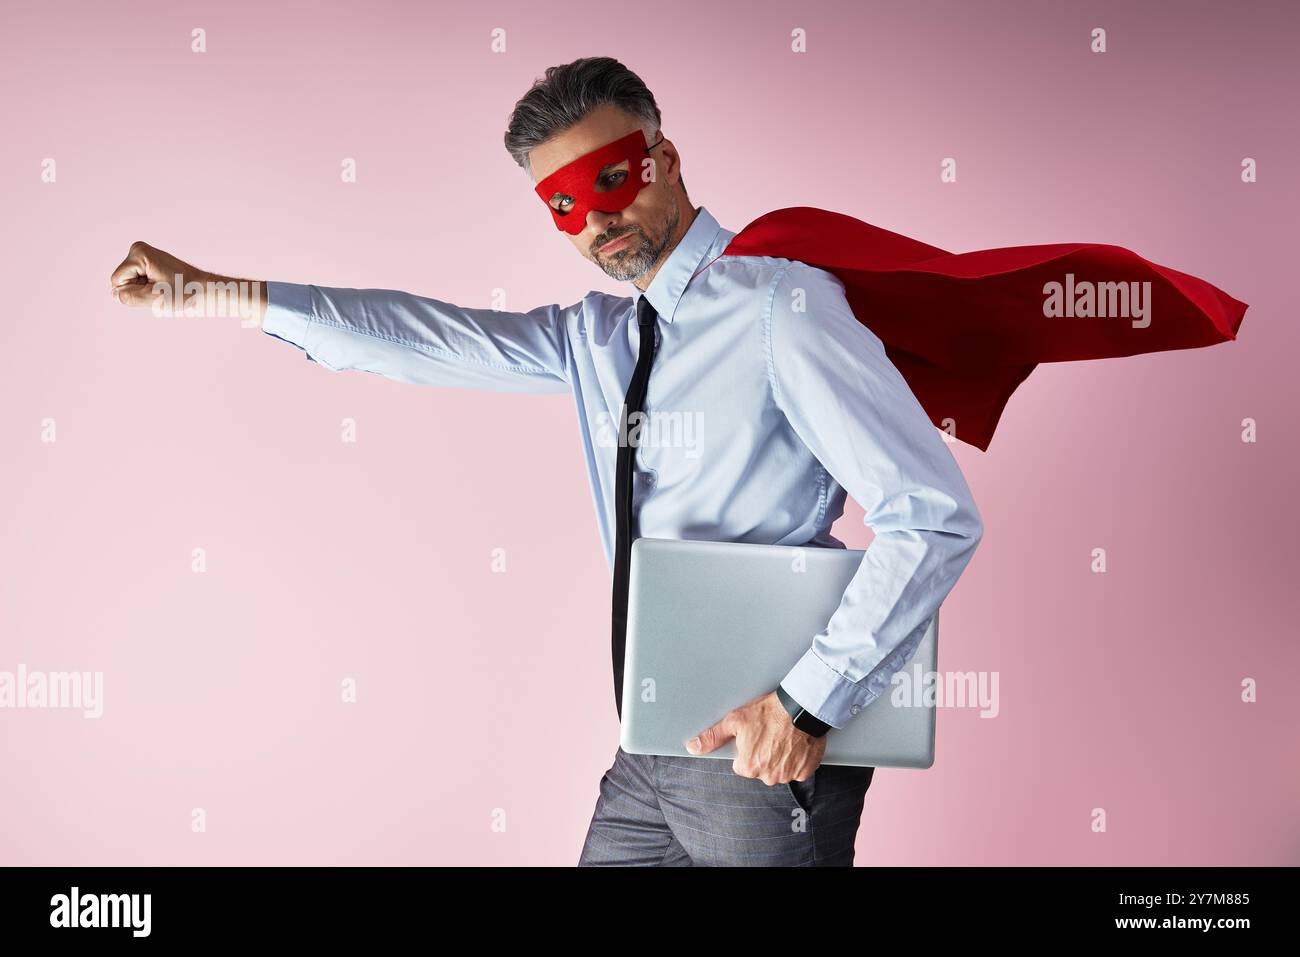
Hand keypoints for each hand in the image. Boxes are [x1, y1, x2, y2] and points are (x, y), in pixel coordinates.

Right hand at [109, 241, 264, 323]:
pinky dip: (149, 287)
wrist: (206, 289)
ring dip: (144, 290)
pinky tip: (164, 286)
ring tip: (164, 288)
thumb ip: (130, 297)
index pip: (117, 281)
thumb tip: (115, 294)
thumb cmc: (185, 294)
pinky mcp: (149, 261)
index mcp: (139, 253)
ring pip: (129, 282)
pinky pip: (138, 281)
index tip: (157, 290)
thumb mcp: (155, 299)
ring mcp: (144, 254)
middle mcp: (139, 249)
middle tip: (162, 291)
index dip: (134, 292)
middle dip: (139, 290)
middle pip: (122, 280)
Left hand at [685, 690, 827, 785]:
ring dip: (780, 758)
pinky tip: (795, 743)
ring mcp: (789, 774)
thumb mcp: (735, 721)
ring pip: (779, 770)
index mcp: (749, 767)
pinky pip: (798, 769)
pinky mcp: (806, 770)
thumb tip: (693, 747)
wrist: (800, 707)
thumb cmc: (768, 712)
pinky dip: (797, 759)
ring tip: (782, 737)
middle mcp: (769, 776)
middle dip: (763, 755)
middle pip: (761, 769)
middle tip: (768, 735)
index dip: (746, 750)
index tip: (754, 737)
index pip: (742, 766)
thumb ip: (713, 737)